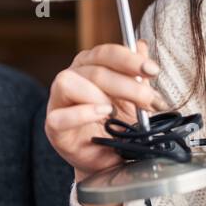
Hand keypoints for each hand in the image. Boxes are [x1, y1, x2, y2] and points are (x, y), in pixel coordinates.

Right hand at [45, 41, 170, 204]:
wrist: (110, 159)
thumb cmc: (119, 125)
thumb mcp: (134, 99)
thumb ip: (136, 74)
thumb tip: (140, 46)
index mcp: (90, 66)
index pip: (106, 53)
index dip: (129, 59)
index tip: (152, 70)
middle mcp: (72, 77)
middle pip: (95, 69)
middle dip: (128, 85)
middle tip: (150, 101)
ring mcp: (59, 101)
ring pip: (69, 82)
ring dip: (100, 95)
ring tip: (117, 112)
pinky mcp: (53, 126)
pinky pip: (60, 116)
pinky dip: (82, 114)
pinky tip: (102, 115)